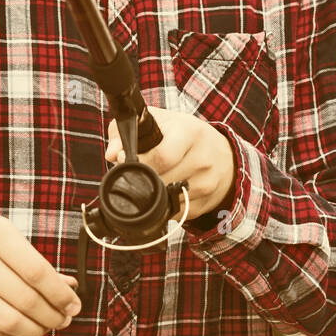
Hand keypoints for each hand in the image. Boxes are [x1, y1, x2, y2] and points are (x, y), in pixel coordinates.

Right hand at [0, 213, 81, 335]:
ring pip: (10, 321)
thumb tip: (70, 288)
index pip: (38, 272)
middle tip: (65, 319)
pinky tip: (26, 332)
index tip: (74, 303)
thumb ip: (32, 261)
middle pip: (27, 300)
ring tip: (48, 327)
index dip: (61, 294)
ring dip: (38, 330)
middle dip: (54, 315)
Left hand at [105, 106, 235, 221]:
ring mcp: (207, 183)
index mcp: (190, 133)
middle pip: (161, 181)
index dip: (139, 162)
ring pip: (166, 200)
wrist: (223, 155)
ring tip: (151, 181)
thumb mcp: (161, 122)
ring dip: (152, 195)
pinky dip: (165, 207)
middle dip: (142, 180)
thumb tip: (112, 155)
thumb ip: (129, 131)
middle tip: (134, 173)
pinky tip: (165, 193)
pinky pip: (175, 213)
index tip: (125, 160)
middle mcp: (202, 159)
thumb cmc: (184, 135)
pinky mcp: (206, 204)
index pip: (161, 156)